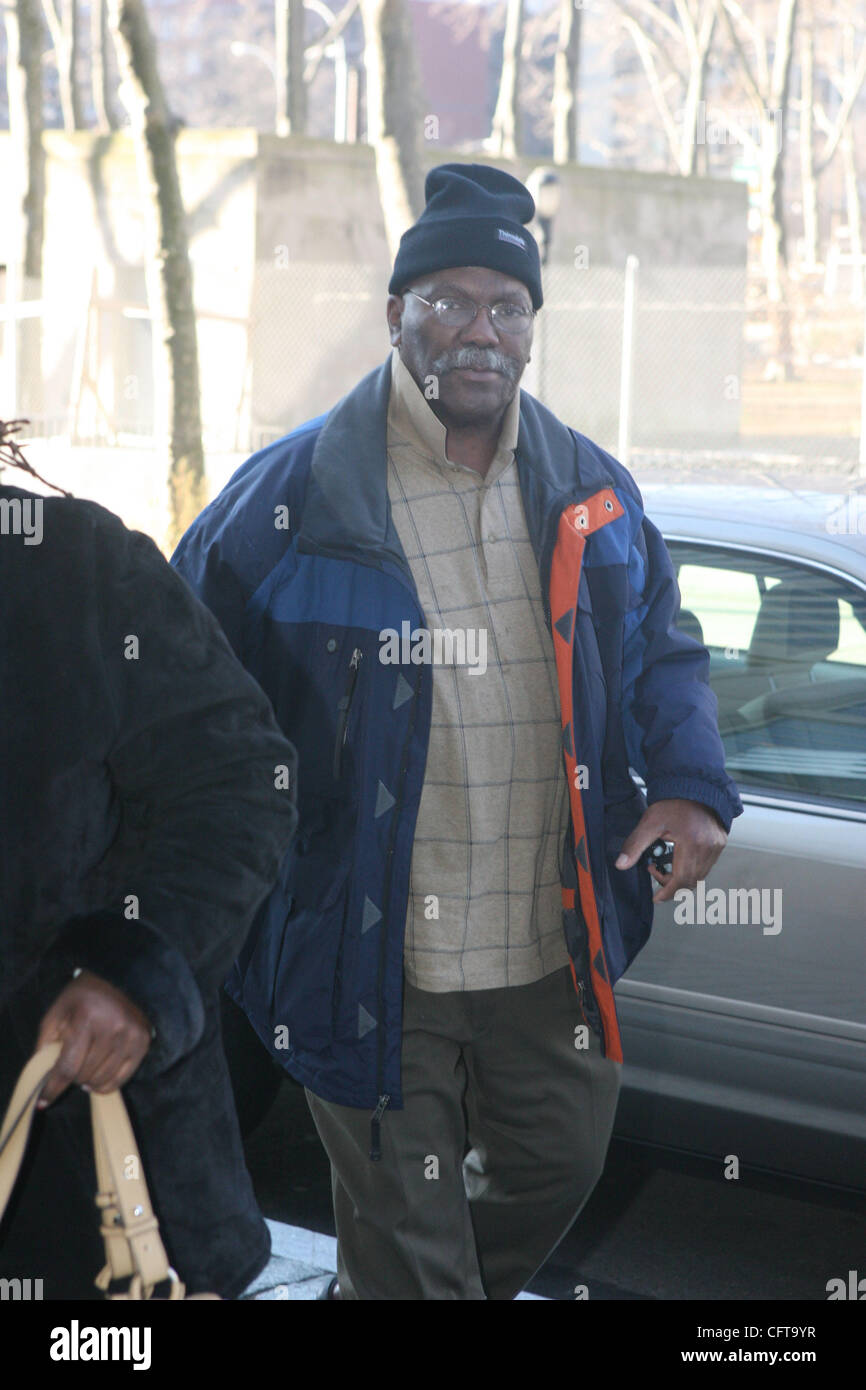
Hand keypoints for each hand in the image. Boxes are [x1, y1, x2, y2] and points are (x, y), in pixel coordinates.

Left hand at [35, 970, 152, 1106]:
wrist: (118, 979)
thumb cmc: (82, 998)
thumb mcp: (57, 1012)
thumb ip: (44, 1043)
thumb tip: (40, 1076)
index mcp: (86, 1019)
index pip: (67, 1066)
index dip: (53, 1088)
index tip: (42, 1102)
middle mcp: (112, 1028)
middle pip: (84, 1075)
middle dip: (72, 1077)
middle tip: (71, 1066)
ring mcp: (130, 1037)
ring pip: (101, 1080)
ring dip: (88, 1081)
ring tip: (84, 1071)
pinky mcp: (142, 1043)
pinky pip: (121, 1079)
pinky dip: (106, 1085)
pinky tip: (98, 1079)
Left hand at [614, 798, 727, 903]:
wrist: (693, 785)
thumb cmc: (672, 802)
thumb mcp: (650, 823)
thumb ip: (635, 845)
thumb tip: (620, 864)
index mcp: (692, 843)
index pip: (681, 879)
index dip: (668, 892)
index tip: (657, 897)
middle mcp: (709, 847)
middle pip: (691, 881)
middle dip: (672, 885)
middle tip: (656, 874)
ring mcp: (717, 846)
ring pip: (700, 875)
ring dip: (682, 878)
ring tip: (666, 866)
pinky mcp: (720, 843)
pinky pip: (707, 865)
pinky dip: (692, 869)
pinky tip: (679, 860)